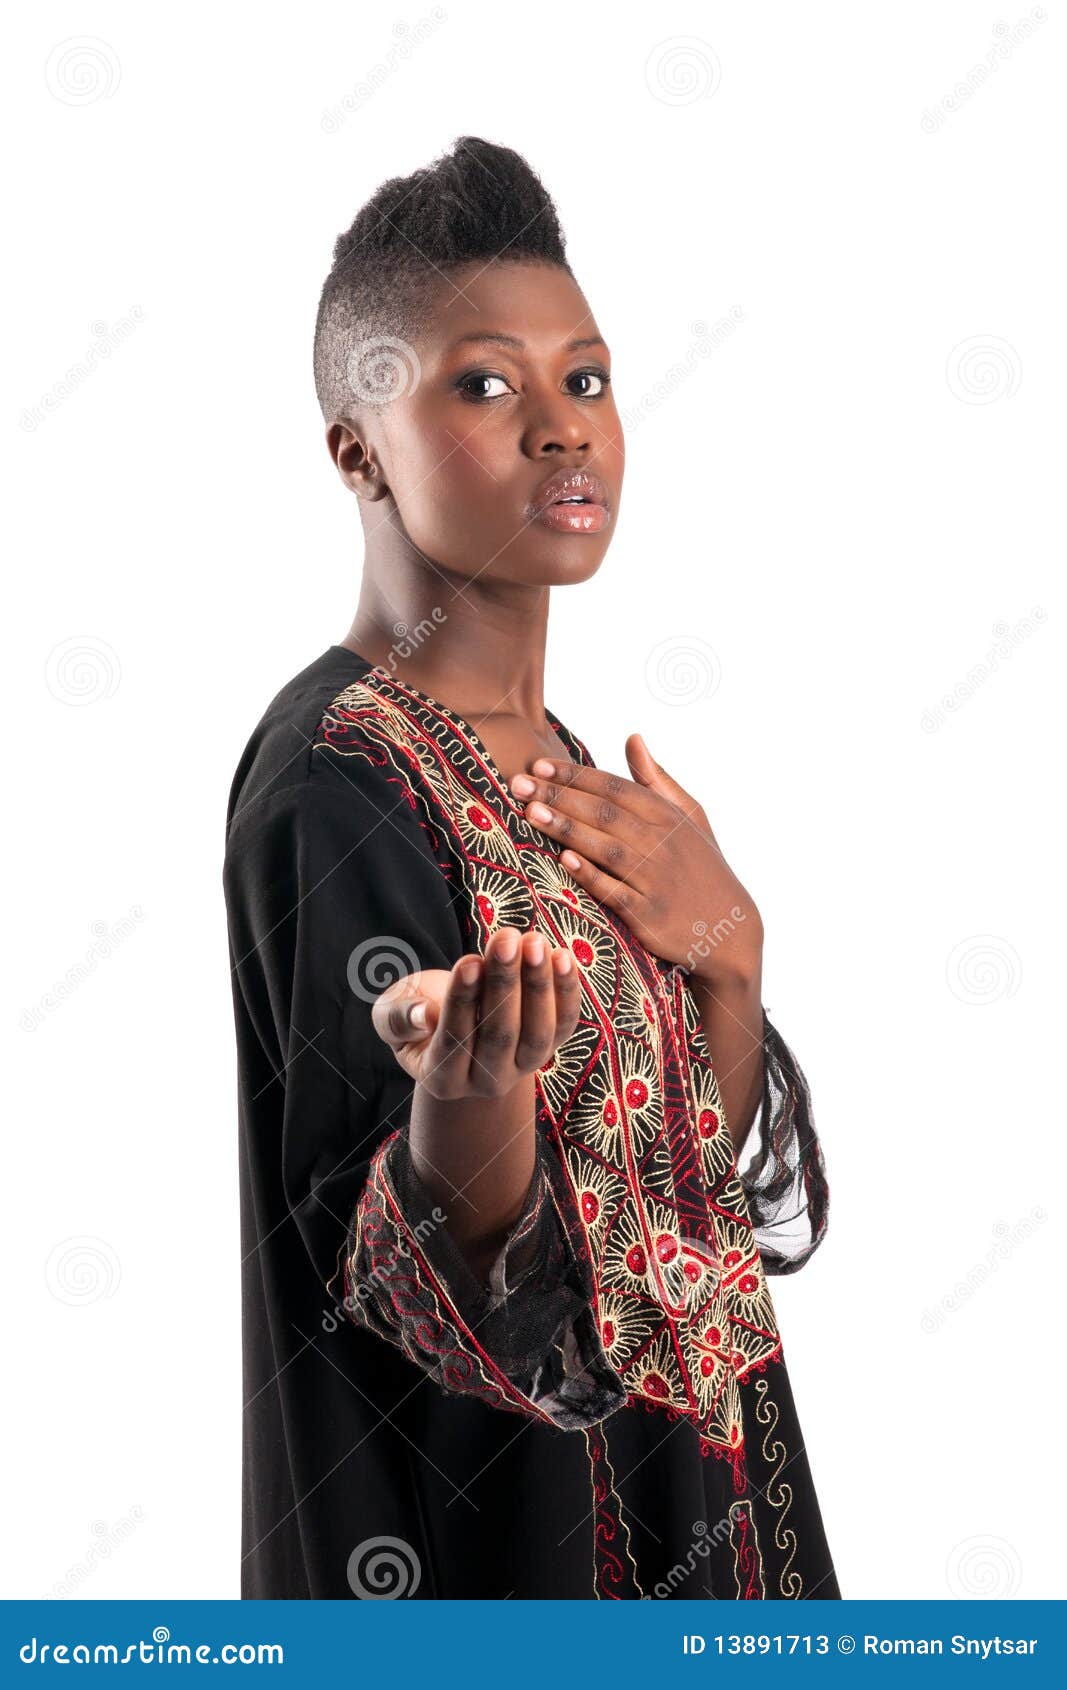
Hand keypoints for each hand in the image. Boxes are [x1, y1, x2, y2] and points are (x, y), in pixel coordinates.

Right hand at [371, 925, 580, 1095]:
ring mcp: (522, 1068)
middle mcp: (486, 1083)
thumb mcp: (391, 1016)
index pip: (454, 1040)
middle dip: (505, 984)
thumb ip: (398, 1018)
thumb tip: (423, 1016)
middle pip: (500, 1036)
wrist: (453, 1027)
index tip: (469, 960)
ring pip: (538, 1034)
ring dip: (539, 984)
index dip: (463, 1001)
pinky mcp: (549, 1047)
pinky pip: (564, 1024)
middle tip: (506, 939)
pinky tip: (562, 955)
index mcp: (442, 1079)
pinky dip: (567, 991)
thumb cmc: (415, 1014)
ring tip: (533, 941)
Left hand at [509, 736, 762, 988]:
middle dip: (558, 796)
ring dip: (567, 829)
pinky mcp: (649, 915)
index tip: (538, 766)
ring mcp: (655, 880)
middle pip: (604, 813)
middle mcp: (661, 844)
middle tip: (518, 784)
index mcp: (667, 816)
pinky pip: (616, 892)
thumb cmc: (702, 867)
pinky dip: (591, 876)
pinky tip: (564, 860)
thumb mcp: (690, 817)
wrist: (728, 929)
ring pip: (606, 848)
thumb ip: (657, 778)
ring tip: (530, 813)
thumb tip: (632, 737)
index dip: (575, 776)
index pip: (615, 788)